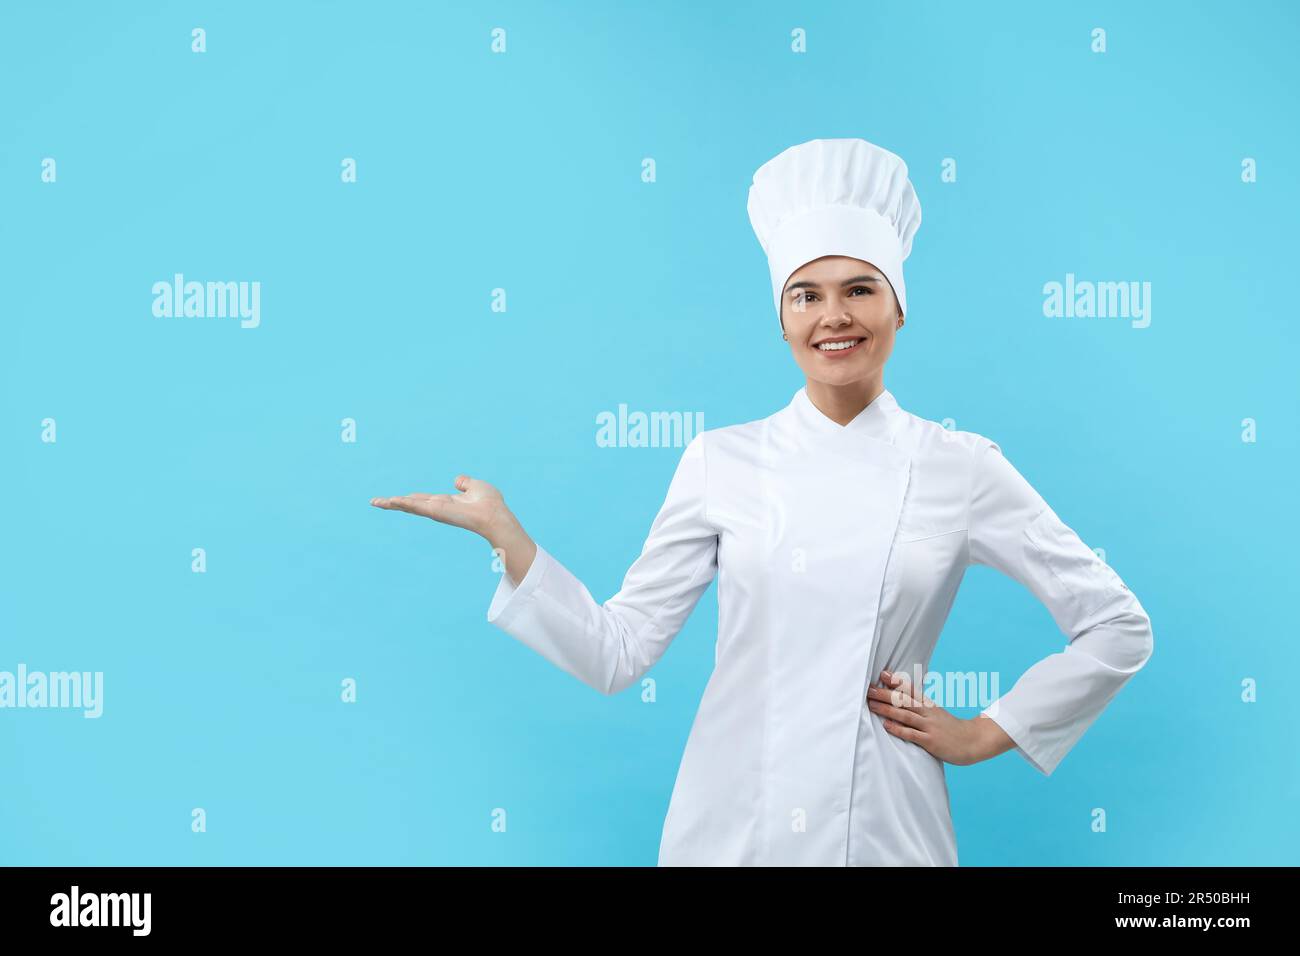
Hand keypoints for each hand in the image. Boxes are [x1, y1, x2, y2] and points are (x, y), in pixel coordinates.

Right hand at [370, 475, 509, 539]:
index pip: (422, 500)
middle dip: (393, 503)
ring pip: (409, 506)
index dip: (408, 499)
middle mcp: (438, 508)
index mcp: (446, 503)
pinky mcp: (436, 511)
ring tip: (375, 502)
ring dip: (392, 503)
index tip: (394, 499)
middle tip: (375, 502)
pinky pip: (416, 506)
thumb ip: (465, 483)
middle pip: (410, 504)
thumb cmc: (489, 503)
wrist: (494, 514)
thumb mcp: (475, 486)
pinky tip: (389, 501)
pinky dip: (403, 503)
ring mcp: (436, 511)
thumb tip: (457, 480)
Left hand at [865, 669, 1007, 766]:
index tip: (882, 674)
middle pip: (904, 700)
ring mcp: (930, 726)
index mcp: (930, 705)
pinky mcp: (931, 741)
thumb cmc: (953, 729)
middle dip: (885, 694)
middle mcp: (929, 713)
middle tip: (868, 689)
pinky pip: (912, 734)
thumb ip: (923, 708)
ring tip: (871, 704)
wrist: (975, 741)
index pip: (911, 690)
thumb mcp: (938, 714)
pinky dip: (898, 729)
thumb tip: (905, 702)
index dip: (896, 681)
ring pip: (905, 715)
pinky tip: (886, 725)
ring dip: (887, 709)